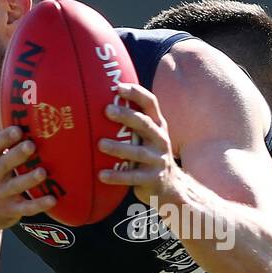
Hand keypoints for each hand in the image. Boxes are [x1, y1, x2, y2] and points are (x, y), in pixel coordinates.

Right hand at [0, 119, 56, 230]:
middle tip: (31, 145)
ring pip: (15, 187)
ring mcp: (1, 195)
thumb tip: (10, 101)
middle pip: (3, 165)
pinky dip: (39, 204)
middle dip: (16, 155)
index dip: (4, 138)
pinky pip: (26, 208)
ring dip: (29, 179)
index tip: (17, 128)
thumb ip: (0, 135)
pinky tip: (53, 199)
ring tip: (43, 172)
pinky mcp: (11, 210)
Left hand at [97, 82, 180, 203]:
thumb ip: (134, 122)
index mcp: (158, 126)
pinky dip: (116, 176)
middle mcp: (160, 140)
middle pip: (144, 124)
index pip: (150, 104)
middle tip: (108, 110)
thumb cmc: (150, 155)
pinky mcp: (152, 179)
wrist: (171, 186)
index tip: (118, 87)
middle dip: (127, 116)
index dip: (136, 93)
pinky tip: (101, 175)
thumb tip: (101, 102)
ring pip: (137, 152)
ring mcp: (158, 160)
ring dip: (118, 147)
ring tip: (100, 144)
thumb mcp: (148, 136)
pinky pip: (132, 177)